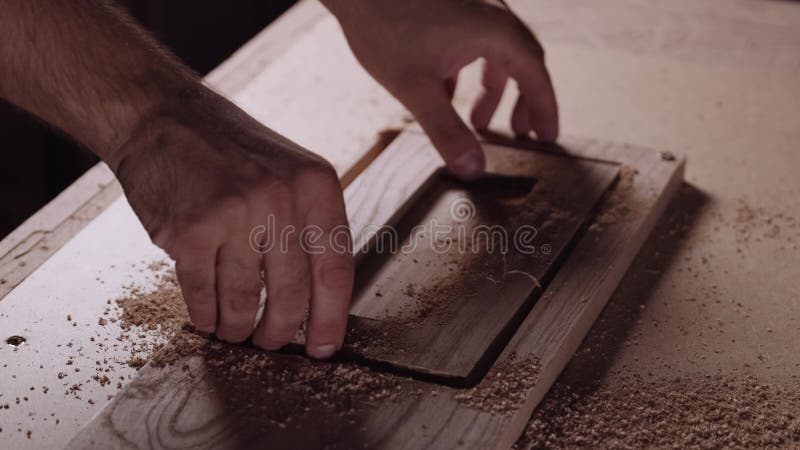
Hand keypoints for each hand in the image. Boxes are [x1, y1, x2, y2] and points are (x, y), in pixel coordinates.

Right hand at [111, 89, 353, 358]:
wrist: (163, 117)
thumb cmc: (230, 151)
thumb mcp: (290, 172)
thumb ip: (309, 225)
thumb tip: (321, 299)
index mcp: (316, 185)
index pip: (335, 269)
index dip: (332, 318)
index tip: (325, 348)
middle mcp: (281, 199)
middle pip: (291, 295)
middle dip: (280, 332)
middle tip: (271, 343)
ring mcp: (234, 214)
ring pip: (244, 302)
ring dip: (239, 329)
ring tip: (237, 332)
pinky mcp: (190, 230)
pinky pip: (203, 295)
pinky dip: (206, 316)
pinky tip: (208, 319)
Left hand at [324, 0, 558, 179]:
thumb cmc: (383, 26)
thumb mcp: (416, 89)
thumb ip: (446, 131)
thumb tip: (473, 170)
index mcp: (495, 30)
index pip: (535, 74)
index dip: (544, 109)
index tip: (548, 138)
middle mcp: (491, 13)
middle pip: (521, 61)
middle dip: (522, 101)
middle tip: (522, 135)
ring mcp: (470, 7)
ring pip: (494, 53)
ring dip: (492, 89)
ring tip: (480, 124)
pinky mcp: (448, 8)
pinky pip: (471, 43)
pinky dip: (467, 73)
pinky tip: (446, 97)